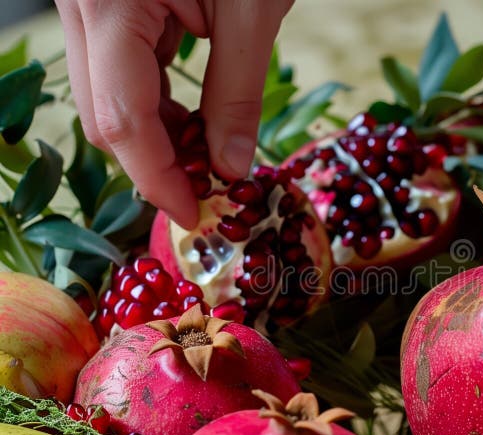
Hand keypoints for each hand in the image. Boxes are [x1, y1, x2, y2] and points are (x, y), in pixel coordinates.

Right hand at [54, 0, 293, 228]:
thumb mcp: (250, 12)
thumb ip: (237, 92)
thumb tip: (230, 167)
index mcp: (108, 6)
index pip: (122, 116)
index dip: (157, 177)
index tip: (192, 215)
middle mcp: (81, 8)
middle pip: (104, 114)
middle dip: (156, 162)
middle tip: (207, 190)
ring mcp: (88, 10)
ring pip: (109, 99)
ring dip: (158, 137)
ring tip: (209, 153)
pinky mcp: (108, 13)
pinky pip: (122, 77)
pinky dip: (156, 108)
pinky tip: (193, 122)